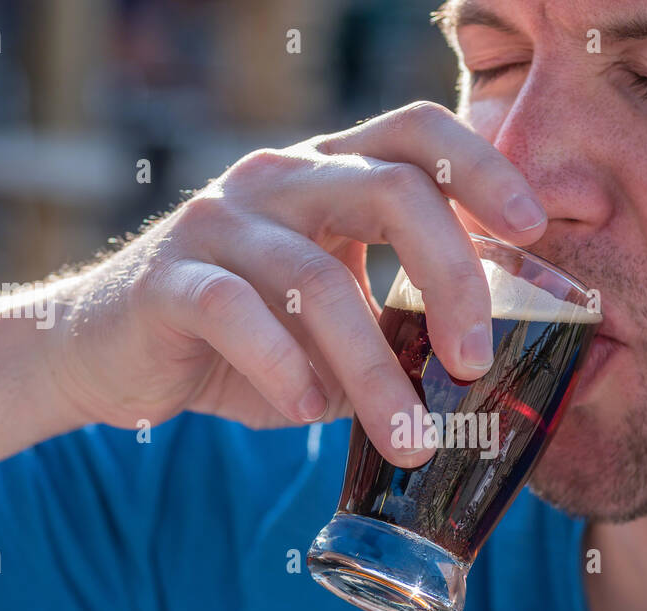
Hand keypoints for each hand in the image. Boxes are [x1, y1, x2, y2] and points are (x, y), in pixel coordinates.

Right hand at [48, 101, 547, 466]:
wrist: (111, 354)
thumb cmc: (242, 341)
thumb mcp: (333, 323)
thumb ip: (397, 327)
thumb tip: (485, 376)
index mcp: (329, 175)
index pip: (417, 132)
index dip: (483, 167)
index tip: (535, 229)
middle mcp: (278, 178)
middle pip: (391, 189)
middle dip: (451, 279)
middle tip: (474, 362)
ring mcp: (220, 221)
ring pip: (320, 278)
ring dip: (376, 371)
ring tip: (410, 441)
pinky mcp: (168, 279)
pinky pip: (238, 315)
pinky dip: (286, 371)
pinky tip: (309, 411)